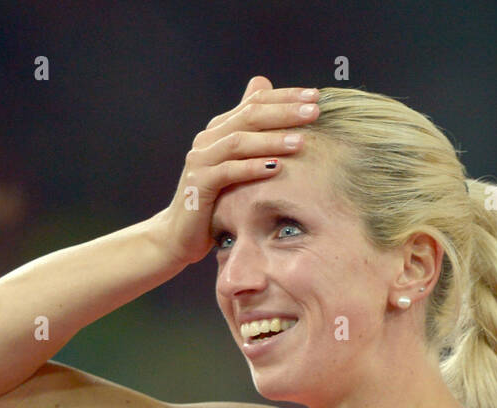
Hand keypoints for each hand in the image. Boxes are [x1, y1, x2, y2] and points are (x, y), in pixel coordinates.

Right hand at [155, 76, 319, 266]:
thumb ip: (250, 130)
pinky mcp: (198, 183)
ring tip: (301, 142)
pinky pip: (228, 172)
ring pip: (239, 141)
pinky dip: (252, 168)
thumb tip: (264, 85)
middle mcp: (208, 139)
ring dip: (272, 140)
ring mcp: (200, 160)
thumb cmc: (216, 200)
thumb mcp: (236, 164)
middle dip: (284, 112)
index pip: (254, 102)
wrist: (181, 233)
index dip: (285, 97)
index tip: (315, 96)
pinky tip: (276, 168)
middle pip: (249, 116)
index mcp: (219, 129)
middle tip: (315, 111)